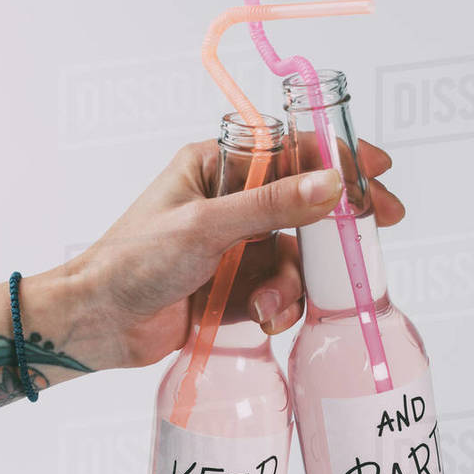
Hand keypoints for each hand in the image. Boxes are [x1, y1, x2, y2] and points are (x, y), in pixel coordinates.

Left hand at [66, 138, 404, 368]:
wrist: (96, 324)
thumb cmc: (133, 260)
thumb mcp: (204, 227)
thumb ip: (271, 207)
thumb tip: (329, 185)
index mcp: (215, 166)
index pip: (290, 150)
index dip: (336, 158)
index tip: (377, 170)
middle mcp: (230, 202)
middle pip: (304, 203)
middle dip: (336, 223)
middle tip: (376, 229)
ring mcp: (235, 247)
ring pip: (296, 255)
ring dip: (294, 282)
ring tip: (270, 305)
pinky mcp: (236, 287)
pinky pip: (280, 290)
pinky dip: (278, 305)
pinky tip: (262, 318)